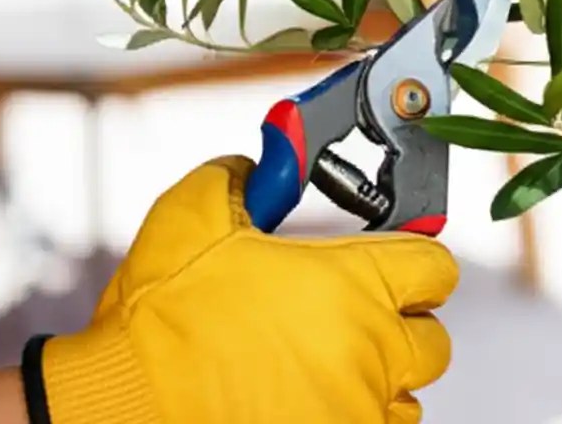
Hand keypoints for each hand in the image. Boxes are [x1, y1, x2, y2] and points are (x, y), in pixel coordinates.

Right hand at [23, 156, 457, 423]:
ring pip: (407, 395)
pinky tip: (314, 401)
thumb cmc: (163, 319)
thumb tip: (262, 163)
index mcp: (356, 283)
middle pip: (431, 339)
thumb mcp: (194, 216)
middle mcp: (372, 348)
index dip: (416, 262)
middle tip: (357, 320)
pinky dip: (356, 416)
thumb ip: (242, 177)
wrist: (125, 403)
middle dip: (401, 327)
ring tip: (330, 365)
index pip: (437, 267)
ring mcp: (359, 406)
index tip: (397, 265)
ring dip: (380, 378)